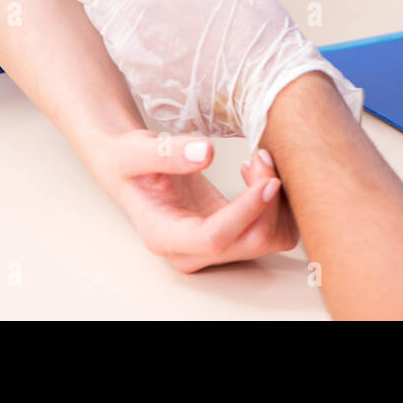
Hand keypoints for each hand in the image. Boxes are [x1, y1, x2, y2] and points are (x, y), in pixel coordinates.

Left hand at [65, 0, 363, 144]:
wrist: (276, 91)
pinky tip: (195, 52)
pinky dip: (161, 57)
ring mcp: (140, 78)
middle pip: (103, 10)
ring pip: (126, 41)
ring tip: (185, 18)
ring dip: (142, 25)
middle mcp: (126, 45)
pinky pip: (148, 71)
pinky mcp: (157, 102)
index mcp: (132, 6)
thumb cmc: (249, 31)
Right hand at [98, 130, 297, 272]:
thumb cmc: (126, 161)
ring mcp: (211, 248)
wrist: (127, 166)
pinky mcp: (228, 234)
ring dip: (276, 203)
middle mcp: (191, 251)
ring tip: (259, 161)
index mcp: (164, 236)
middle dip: (267, 200)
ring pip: (268, 239)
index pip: (215, 239)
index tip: (267, 179)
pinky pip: (268, 230)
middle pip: (251, 242)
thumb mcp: (134, 151)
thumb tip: (206, 153)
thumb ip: (166, 153)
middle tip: (260, 155)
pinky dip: (275, 204)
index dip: (247, 212)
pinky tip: (255, 175)